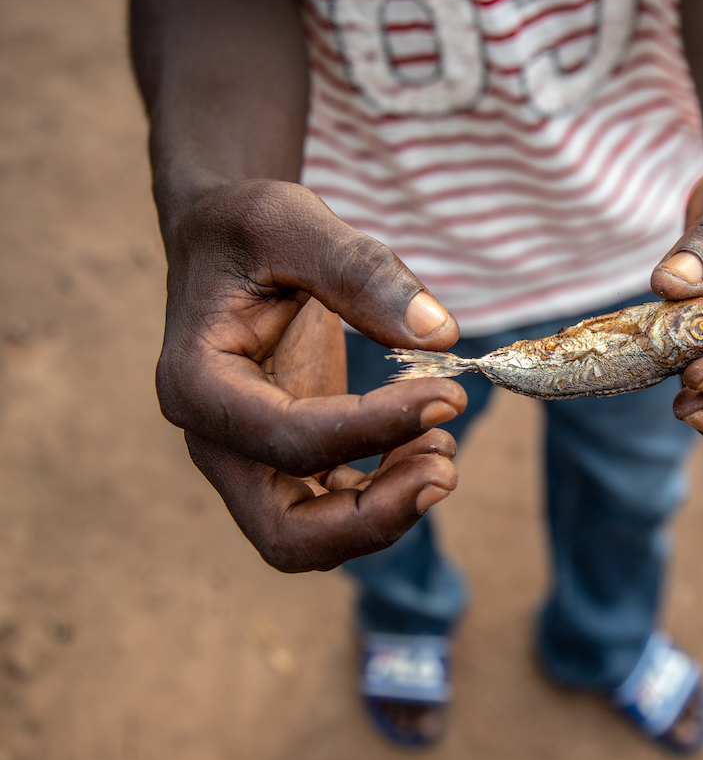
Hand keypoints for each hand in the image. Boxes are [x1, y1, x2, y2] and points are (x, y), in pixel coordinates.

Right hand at [158, 179, 465, 570]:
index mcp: (198, 385)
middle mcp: (216, 441)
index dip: (374, 428)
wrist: (230, 243)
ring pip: (315, 539)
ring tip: (444, 448)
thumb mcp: (294, 221)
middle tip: (446, 468)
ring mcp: (251, 461)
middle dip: (373, 518)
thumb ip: (362, 272)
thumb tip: (439, 336)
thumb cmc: (249, 228)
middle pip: (287, 534)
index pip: (289, 440)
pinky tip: (428, 442)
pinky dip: (387, 493)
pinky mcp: (291, 461)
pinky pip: (338, 510)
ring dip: (388, 512)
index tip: (447, 395)